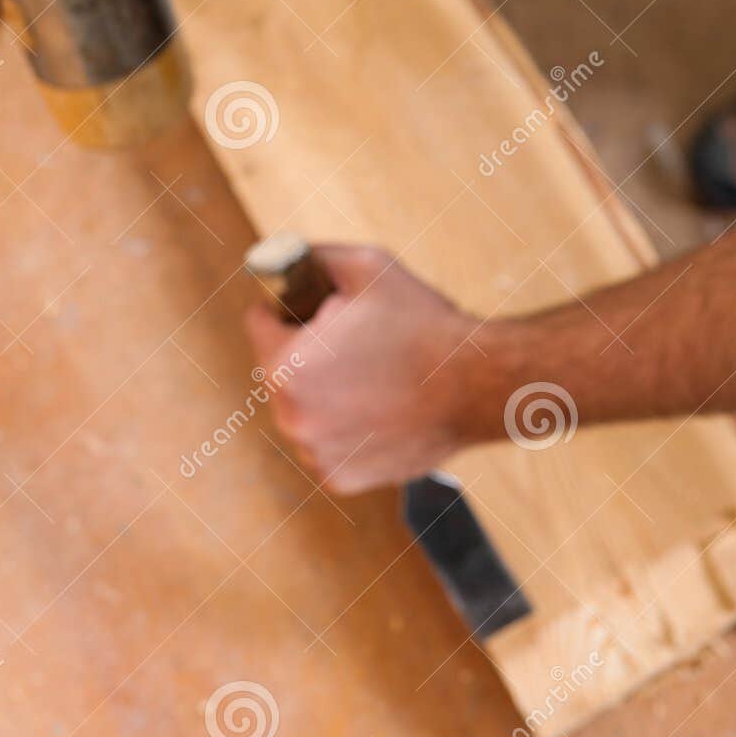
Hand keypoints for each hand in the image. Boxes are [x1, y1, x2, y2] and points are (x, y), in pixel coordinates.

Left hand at [244, 244, 482, 492]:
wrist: (476, 384)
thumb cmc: (423, 325)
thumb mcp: (365, 266)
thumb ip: (312, 257)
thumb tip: (286, 261)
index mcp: (286, 365)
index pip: (259, 323)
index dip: (288, 308)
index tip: (316, 310)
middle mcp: (290, 416)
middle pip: (279, 370)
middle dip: (306, 355)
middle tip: (354, 344)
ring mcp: (316, 452)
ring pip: (303, 409)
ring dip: (324, 395)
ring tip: (372, 378)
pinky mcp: (340, 479)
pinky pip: (328, 444)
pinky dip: (346, 430)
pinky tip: (379, 411)